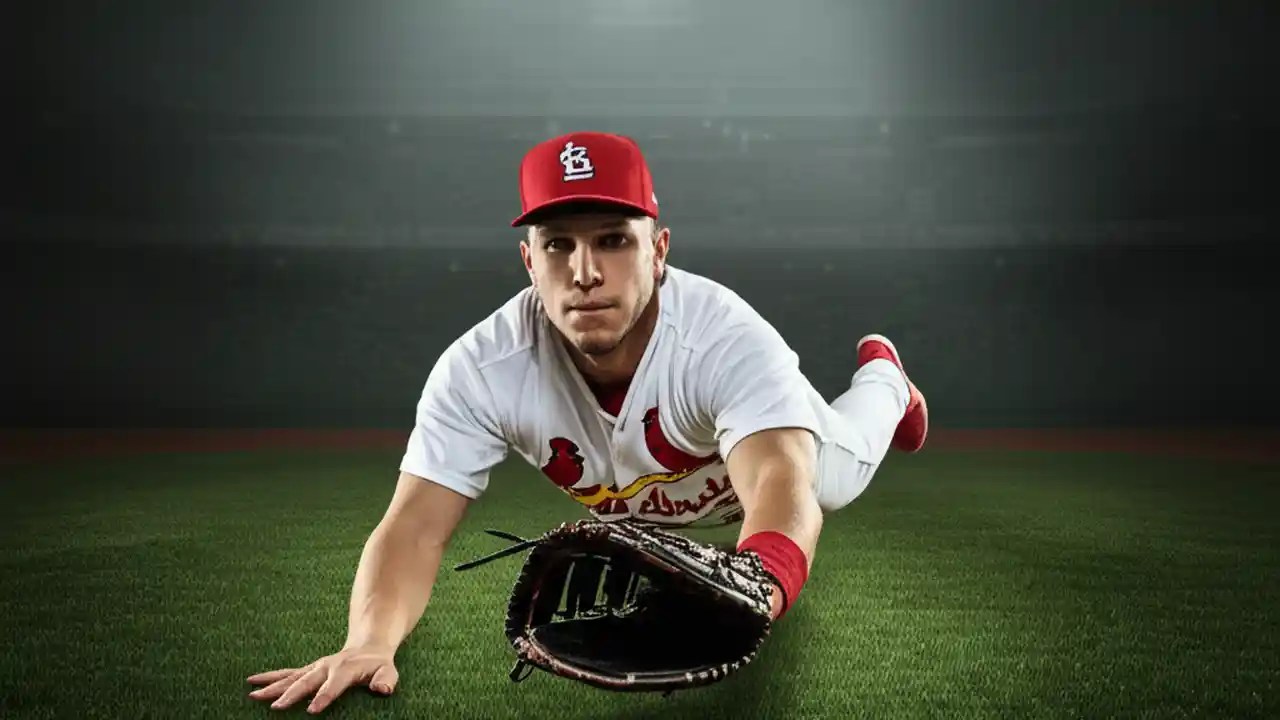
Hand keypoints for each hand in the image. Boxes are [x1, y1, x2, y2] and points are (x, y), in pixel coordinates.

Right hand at [246, 644, 398, 713]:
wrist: (368, 649)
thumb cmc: (379, 666)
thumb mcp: (388, 672)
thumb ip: (387, 680)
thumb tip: (382, 689)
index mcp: (346, 670)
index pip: (334, 686)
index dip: (324, 697)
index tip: (312, 710)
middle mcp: (327, 667)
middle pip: (306, 681)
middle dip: (291, 694)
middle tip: (276, 707)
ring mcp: (315, 667)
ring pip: (291, 677)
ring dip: (272, 686)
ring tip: (252, 694)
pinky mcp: (308, 669)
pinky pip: (286, 673)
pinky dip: (269, 677)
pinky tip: (252, 681)